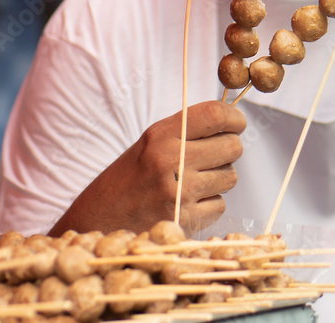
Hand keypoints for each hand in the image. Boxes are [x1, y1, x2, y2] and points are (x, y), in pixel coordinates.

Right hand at [49, 100, 246, 235]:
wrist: (98, 219)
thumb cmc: (127, 179)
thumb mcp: (149, 143)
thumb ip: (185, 131)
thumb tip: (230, 122)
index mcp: (160, 134)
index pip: (215, 114)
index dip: (234, 117)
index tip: (236, 123)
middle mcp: (171, 159)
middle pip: (232, 146)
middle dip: (229, 150)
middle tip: (216, 155)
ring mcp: (179, 191)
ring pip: (230, 177)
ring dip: (219, 179)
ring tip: (194, 181)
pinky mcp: (184, 219)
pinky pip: (220, 205)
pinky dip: (210, 204)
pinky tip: (188, 203)